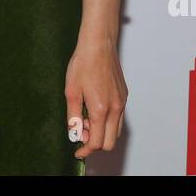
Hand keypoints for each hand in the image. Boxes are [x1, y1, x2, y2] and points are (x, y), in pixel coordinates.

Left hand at [65, 37, 126, 159]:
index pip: (97, 142)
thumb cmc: (83, 64)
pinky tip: (94, 108)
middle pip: (110, 142)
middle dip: (95, 143)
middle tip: (80, 131)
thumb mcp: (71, 92)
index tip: (78, 151)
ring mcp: (122, 102)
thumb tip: (75, 134)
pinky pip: (118, 117)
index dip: (86, 150)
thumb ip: (72, 116)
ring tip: (85, 117)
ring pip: (116, 131)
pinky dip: (107, 121)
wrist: (99, 45)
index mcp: (101, 109)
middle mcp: (116, 108)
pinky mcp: (124, 96)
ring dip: (102, 132)